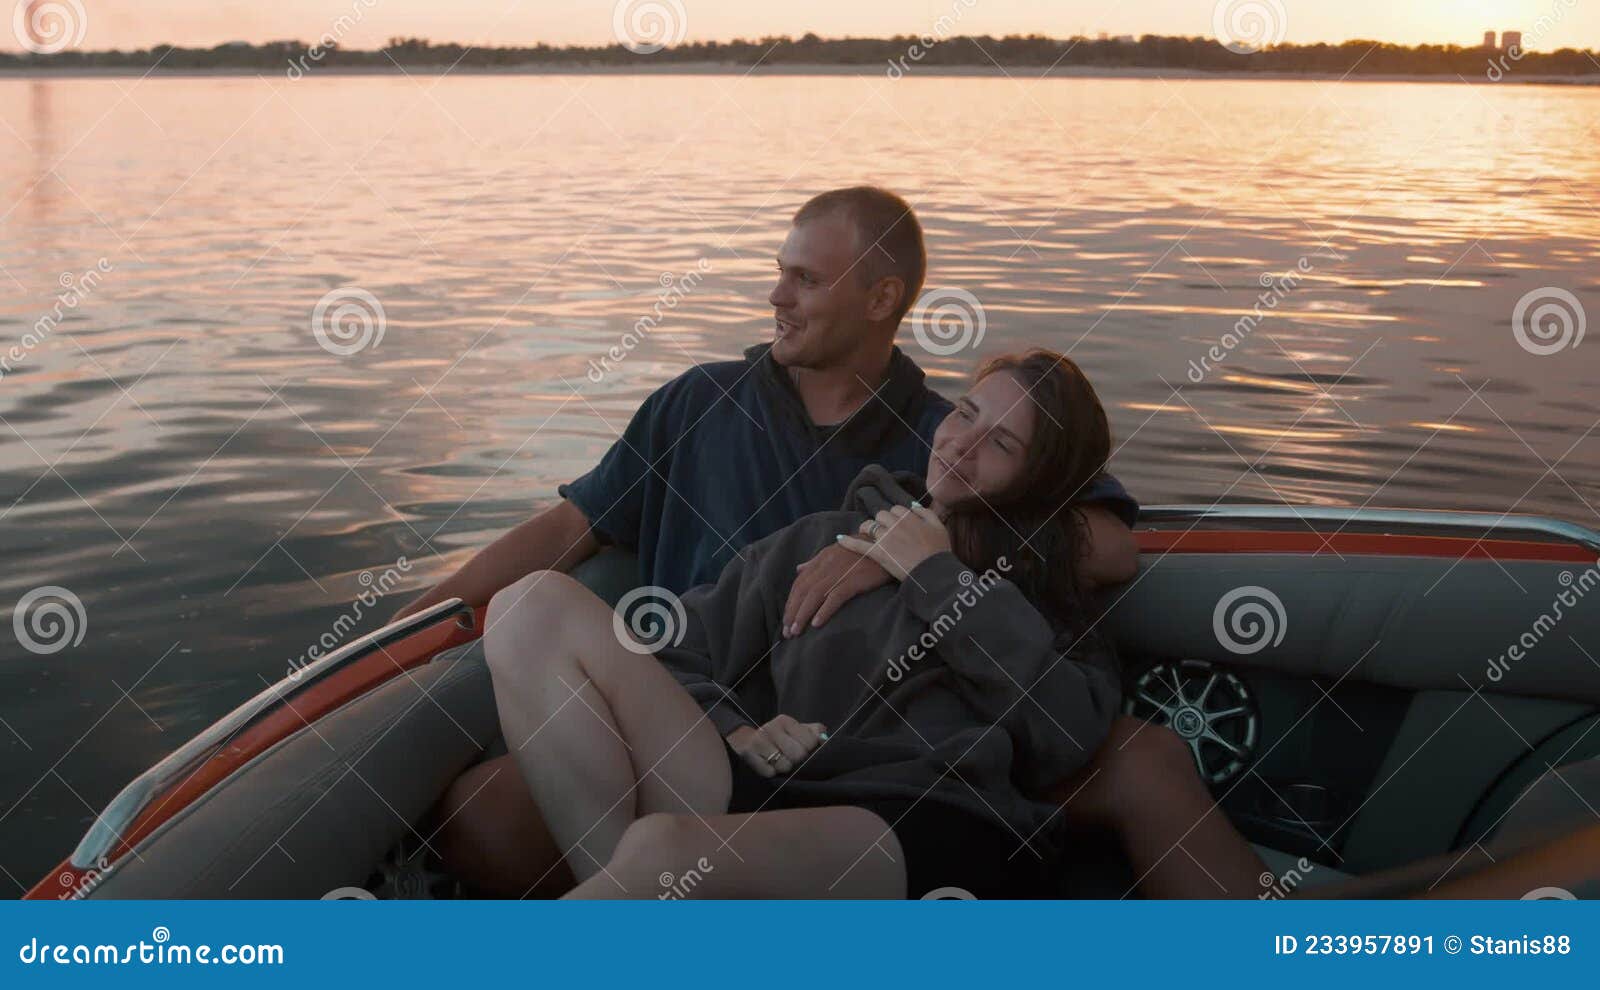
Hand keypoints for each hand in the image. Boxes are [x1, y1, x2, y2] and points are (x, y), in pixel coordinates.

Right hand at [725, 715, 828, 777]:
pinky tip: (768, 765)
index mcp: (784, 720)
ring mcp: (758, 741)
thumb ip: (813, 732)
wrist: (744, 740)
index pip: (810, 741)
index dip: (810, 750)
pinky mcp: (748, 754)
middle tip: (792, 758)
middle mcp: (770, 728)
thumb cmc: (777, 738)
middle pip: (798, 755)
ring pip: (784, 765)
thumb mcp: (795, 730)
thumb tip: (825, 738)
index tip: (804, 750)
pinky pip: (769, 772)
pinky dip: (771, 772)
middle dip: (798, 761)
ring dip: (784, 768)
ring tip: (779, 761)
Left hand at [782, 543, 892, 637]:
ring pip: (814, 595)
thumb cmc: (863, 551)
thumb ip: (816, 561)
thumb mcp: (836, 551)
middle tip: (786, 632)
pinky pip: (835, 597)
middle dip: (792, 612)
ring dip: (802, 615)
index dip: (791, 602)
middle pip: (803, 591)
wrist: (888, 545)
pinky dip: (824, 611)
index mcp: (821, 559)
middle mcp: (827, 565)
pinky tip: (816, 624)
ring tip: (795, 631)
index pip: (800, 583)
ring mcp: (840, 573)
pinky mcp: (854, 581)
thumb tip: (799, 569)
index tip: (786, 619)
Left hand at [835, 505, 951, 580]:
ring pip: (870, 526)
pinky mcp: (878, 553)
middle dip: (882, 522)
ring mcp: (885, 538)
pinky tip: (839, 538)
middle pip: (881, 515)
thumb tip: (913, 505)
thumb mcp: (940, 527)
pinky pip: (859, 544)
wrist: (933, 572)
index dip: (896, 517)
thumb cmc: (939, 551)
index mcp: (909, 517)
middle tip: (885, 532)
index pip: (896, 509)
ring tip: (868, 534)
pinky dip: (847, 541)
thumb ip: (926, 513)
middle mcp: (895, 524)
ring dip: (868, 529)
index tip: (898, 526)